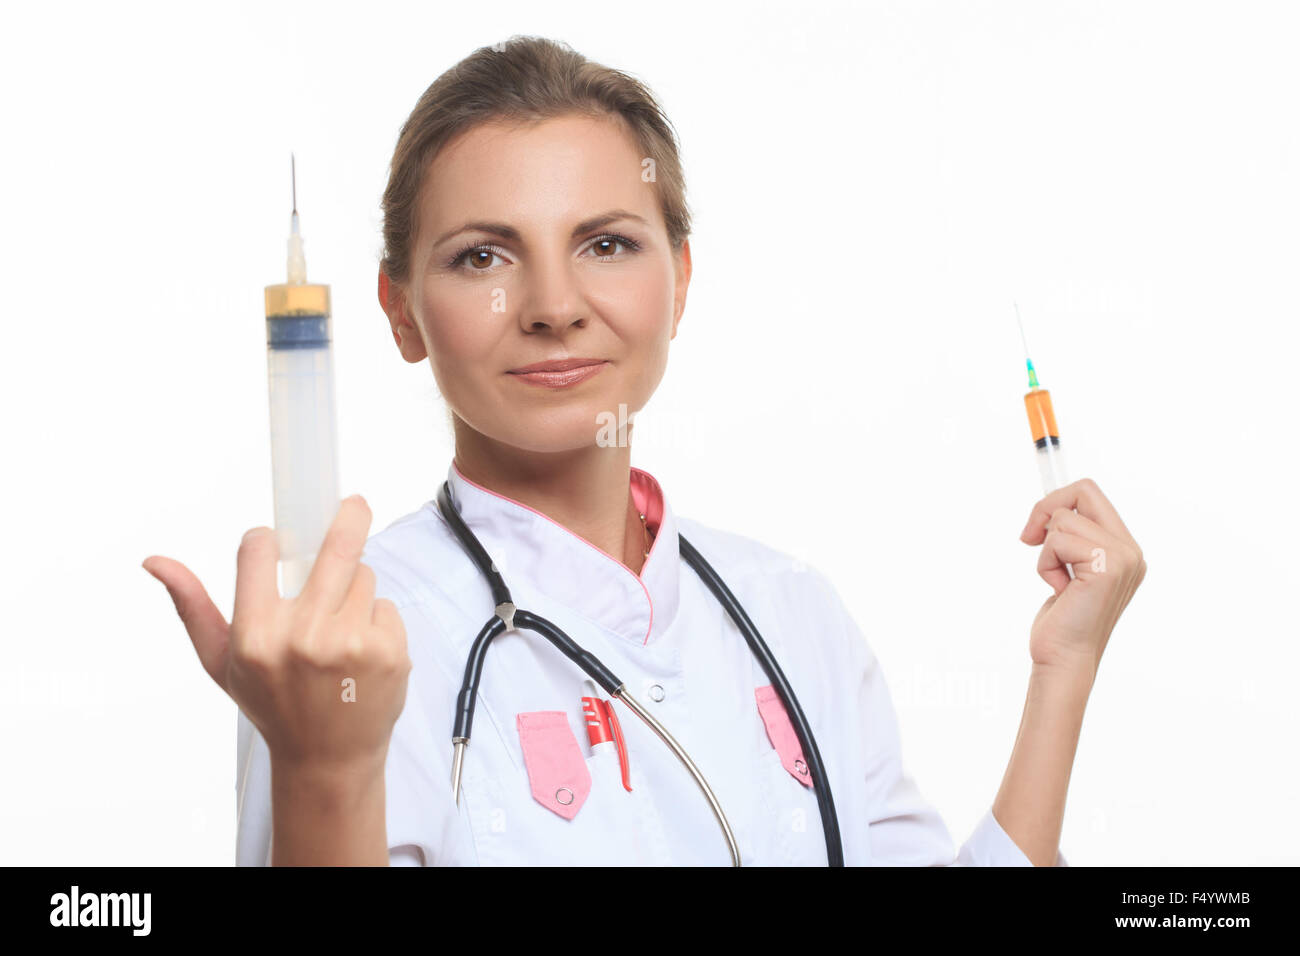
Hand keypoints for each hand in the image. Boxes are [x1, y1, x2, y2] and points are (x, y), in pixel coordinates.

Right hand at [142, 495, 411, 771]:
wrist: (328, 758)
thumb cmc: (272, 703)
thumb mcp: (222, 662)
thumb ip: (192, 606)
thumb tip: (154, 560)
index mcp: (256, 635)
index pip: (259, 550)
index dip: (266, 540)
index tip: (274, 543)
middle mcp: (303, 637)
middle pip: (337, 546)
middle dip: (349, 516)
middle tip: (355, 503)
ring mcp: (351, 643)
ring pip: (363, 575)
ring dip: (354, 588)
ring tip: (337, 628)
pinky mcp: (389, 651)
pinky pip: (386, 605)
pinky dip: (377, 619)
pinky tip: (362, 651)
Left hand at [1019, 478, 1145, 678]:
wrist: (1065, 657)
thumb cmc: (1063, 619)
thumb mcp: (1070, 569)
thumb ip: (1073, 538)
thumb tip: (1049, 508)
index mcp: (1125, 549)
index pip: (1091, 494)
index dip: (1057, 501)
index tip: (1036, 530)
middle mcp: (1131, 551)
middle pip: (1084, 491)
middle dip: (1046, 510)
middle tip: (1030, 539)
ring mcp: (1123, 558)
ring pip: (1064, 519)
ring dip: (1047, 551)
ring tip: (1058, 581)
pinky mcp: (1106, 566)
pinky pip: (1057, 541)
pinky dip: (1046, 564)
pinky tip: (1059, 589)